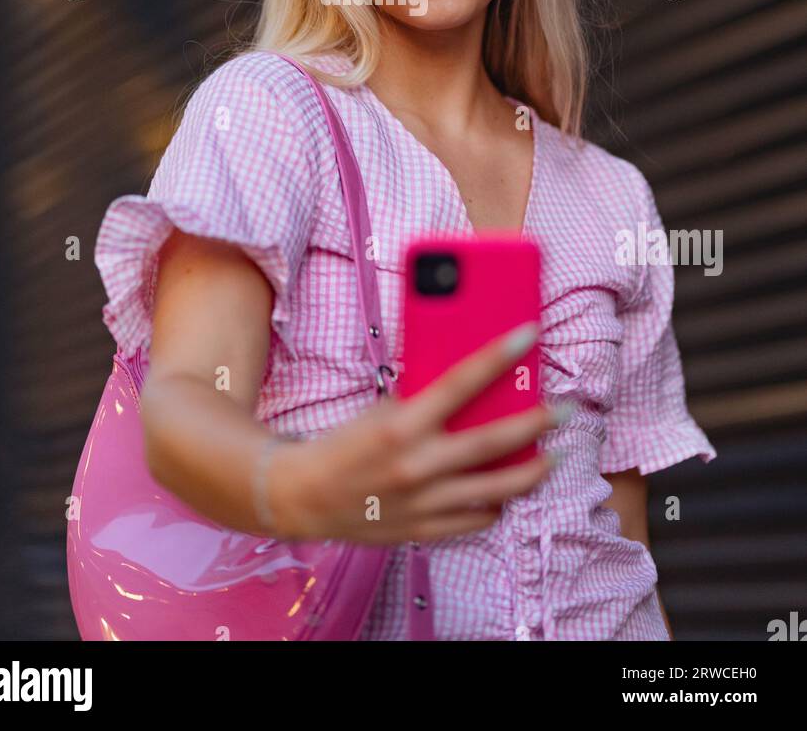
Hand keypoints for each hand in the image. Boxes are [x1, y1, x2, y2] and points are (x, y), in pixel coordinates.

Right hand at [267, 323, 561, 543]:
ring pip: (496, 490)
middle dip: (535, 424)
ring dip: (531, 472)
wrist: (302, 495)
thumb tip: (463, 382)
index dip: (497, 356)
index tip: (529, 335)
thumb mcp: (378, 411)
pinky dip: (494, 504)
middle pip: (492, 443)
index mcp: (401, 426)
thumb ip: (418, 400)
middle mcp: (417, 466)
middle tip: (563, 410)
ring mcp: (424, 503)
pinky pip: (475, 520)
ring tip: (550, 456)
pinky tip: (503, 492)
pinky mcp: (424, 531)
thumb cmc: (343, 444)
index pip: (460, 382)